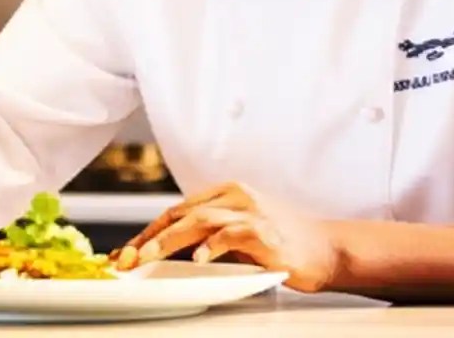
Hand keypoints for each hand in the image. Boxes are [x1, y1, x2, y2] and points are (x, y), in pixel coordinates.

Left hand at [114, 182, 339, 291]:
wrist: (327, 249)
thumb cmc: (282, 245)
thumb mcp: (239, 237)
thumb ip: (209, 238)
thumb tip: (168, 256)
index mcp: (227, 194)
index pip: (178, 210)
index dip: (149, 230)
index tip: (127, 251)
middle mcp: (236, 196)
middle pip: (182, 213)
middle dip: (150, 236)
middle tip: (127, 257)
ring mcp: (251, 212)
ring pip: (200, 220)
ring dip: (170, 240)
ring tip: (148, 257)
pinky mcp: (265, 232)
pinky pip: (231, 235)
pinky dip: (211, 246)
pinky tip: (196, 259)